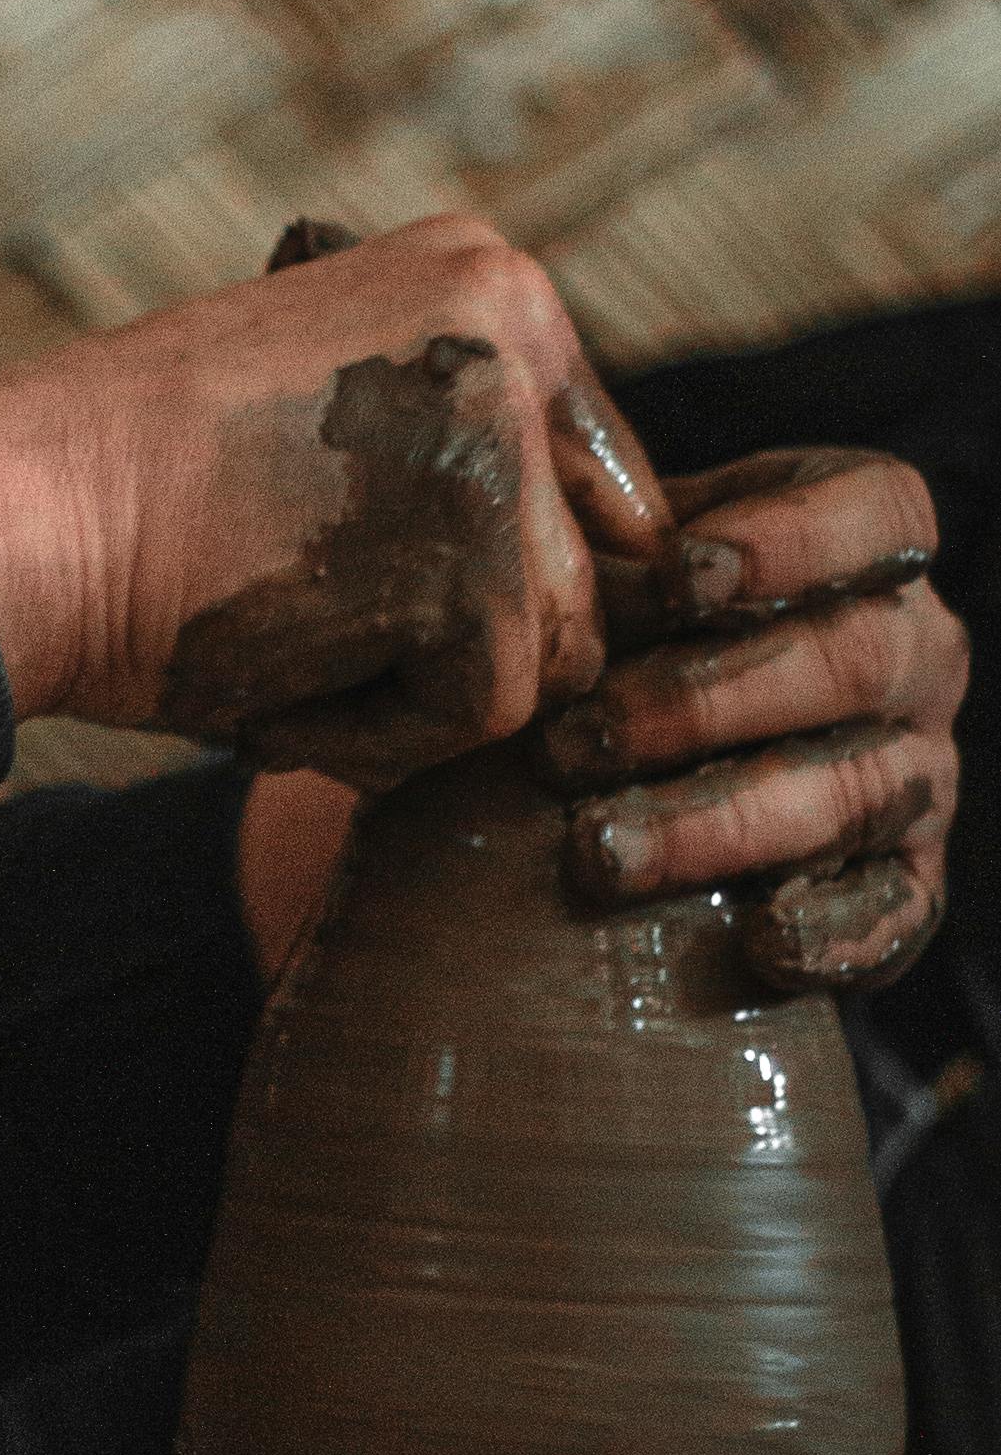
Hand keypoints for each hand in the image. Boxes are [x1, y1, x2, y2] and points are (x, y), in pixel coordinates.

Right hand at [0, 215, 663, 775]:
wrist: (18, 518)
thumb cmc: (128, 491)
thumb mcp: (326, 403)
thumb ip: (447, 438)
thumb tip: (595, 559)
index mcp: (484, 274)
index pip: (577, 466)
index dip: (477, 562)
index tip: (348, 572)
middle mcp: (517, 324)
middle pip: (580, 560)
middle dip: (456, 633)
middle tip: (300, 613)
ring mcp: (503, 438)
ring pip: (547, 644)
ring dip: (416, 690)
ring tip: (284, 644)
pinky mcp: (482, 561)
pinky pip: (489, 712)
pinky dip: (378, 735)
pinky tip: (277, 677)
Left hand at [536, 446, 962, 992]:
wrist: (645, 758)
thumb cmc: (623, 627)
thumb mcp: (617, 553)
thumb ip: (598, 528)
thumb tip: (534, 544)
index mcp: (871, 550)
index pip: (878, 513)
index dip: (792, 540)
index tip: (678, 575)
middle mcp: (918, 656)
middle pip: (851, 662)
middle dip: (702, 702)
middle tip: (572, 745)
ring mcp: (920, 771)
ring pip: (851, 791)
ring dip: (720, 825)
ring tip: (600, 851)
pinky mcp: (908, 879)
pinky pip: (897, 910)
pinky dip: (835, 933)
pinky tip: (757, 941)